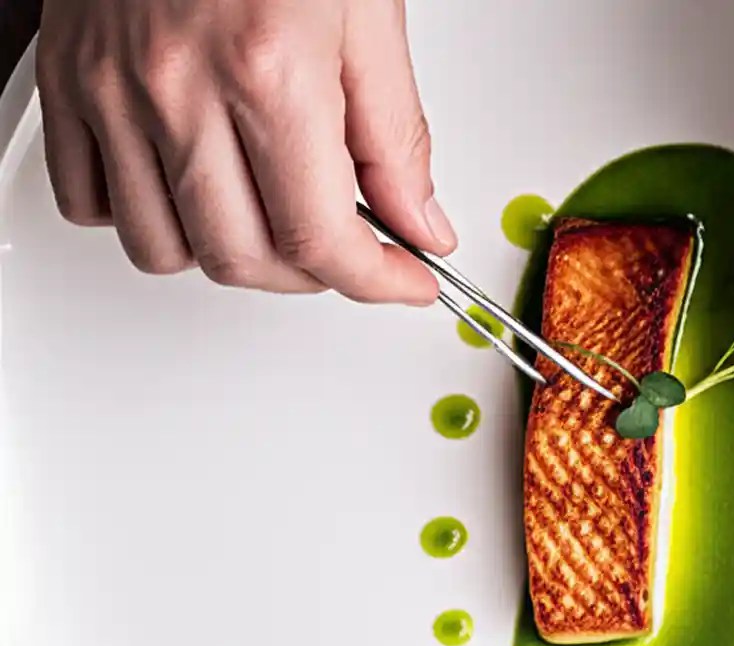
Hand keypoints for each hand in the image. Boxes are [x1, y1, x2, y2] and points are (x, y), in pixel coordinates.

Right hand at [36, 0, 453, 303]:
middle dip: (312, 277)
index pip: (321, 235)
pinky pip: (90, 204)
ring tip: (270, 213)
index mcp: (268, 70)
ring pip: (163, 248)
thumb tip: (419, 223)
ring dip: (230, 255)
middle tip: (348, 248)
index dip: (376, 281)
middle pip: (242, 257)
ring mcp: (111, 88)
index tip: (405, 283)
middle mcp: (177, 87)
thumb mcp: (369, 18)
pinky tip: (192, 184)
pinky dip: (147, 216)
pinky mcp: (68, 81)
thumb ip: (397, 137)